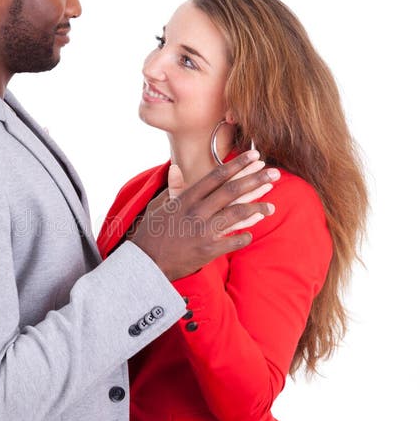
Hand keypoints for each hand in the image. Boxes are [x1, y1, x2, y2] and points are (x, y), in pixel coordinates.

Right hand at [130, 150, 279, 280]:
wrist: (145, 263)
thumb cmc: (150, 234)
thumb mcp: (157, 206)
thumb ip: (172, 188)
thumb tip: (176, 168)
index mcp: (186, 199)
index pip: (216, 176)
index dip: (237, 165)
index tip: (254, 156)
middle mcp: (197, 212)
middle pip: (232, 191)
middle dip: (255, 180)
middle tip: (274, 173)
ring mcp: (203, 232)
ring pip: (237, 214)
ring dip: (257, 208)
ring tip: (272, 206)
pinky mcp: (207, 251)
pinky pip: (233, 241)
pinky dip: (244, 236)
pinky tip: (252, 233)